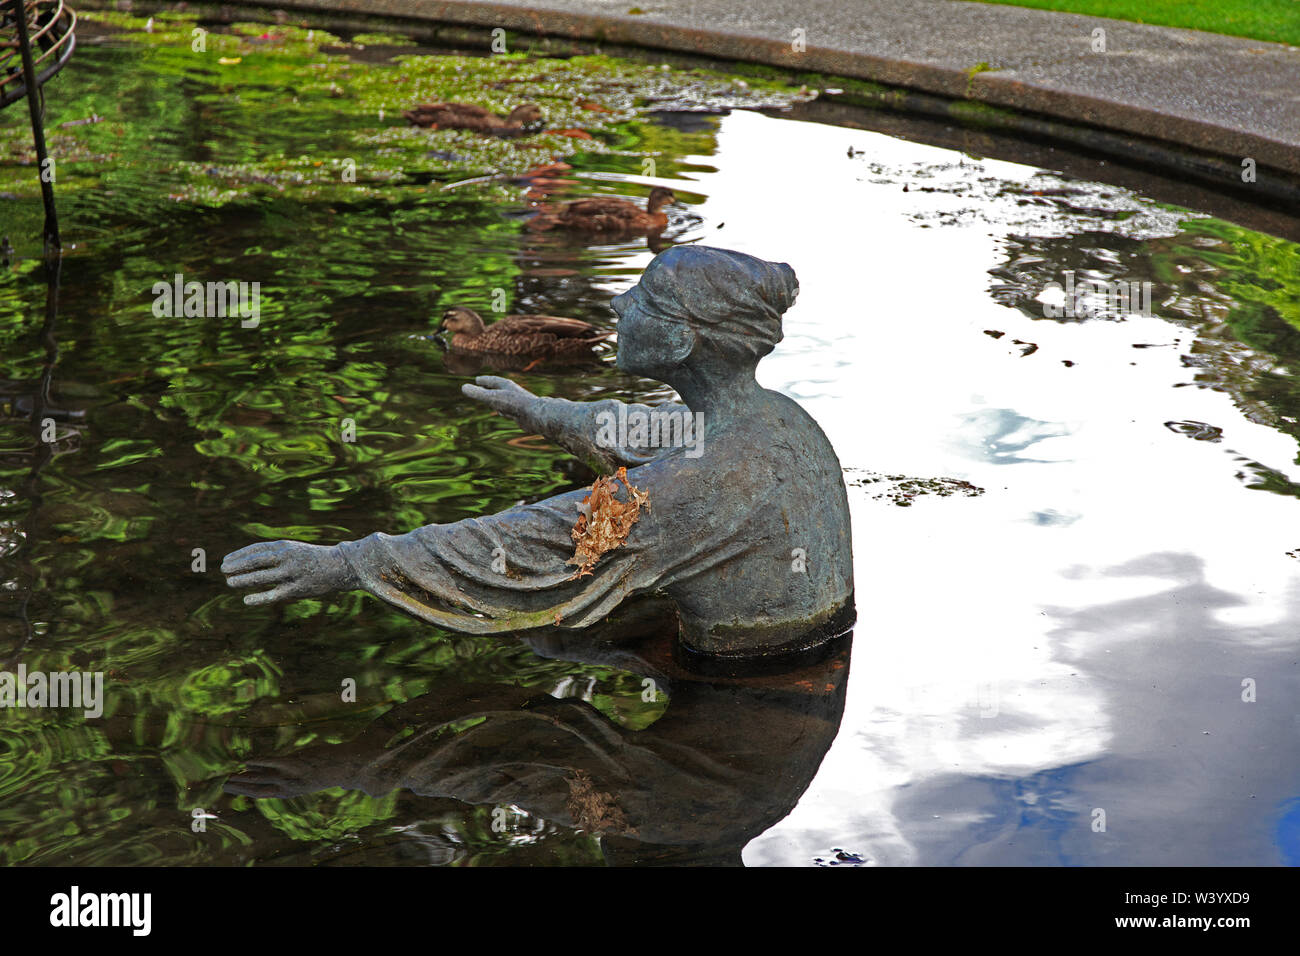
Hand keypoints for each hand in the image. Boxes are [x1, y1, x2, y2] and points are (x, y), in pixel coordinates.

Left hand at [220, 540, 358, 605]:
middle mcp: (287, 558)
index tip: (226, 559)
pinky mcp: (297, 589)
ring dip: (243, 580)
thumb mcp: (295, 550)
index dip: (239, 554)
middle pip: (256, 561)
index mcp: (286, 546)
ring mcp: (292, 574)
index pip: (257, 549)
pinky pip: (273, 594)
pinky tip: (246, 600)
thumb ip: (276, 555)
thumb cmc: (314, 558)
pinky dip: (258, 598)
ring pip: (261, 577)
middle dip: (237, 565)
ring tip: (229, 582)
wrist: (341, 566)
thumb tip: (250, 561)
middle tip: (223, 569)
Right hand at [461, 375, 535, 419]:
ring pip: (502, 400)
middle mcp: (511, 392)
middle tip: (481, 386)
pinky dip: (502, 410)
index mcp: (506, 385)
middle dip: (488, 388)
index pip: (492, 381)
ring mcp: (516, 403)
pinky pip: (507, 410)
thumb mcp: (493, 398)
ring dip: (495, 399)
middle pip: (497, 389)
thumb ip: (478, 393)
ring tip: (490, 401)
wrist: (536, 416)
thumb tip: (463, 387)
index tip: (477, 380)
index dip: (484, 380)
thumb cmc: (514, 404)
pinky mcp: (519, 413)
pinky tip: (503, 413)